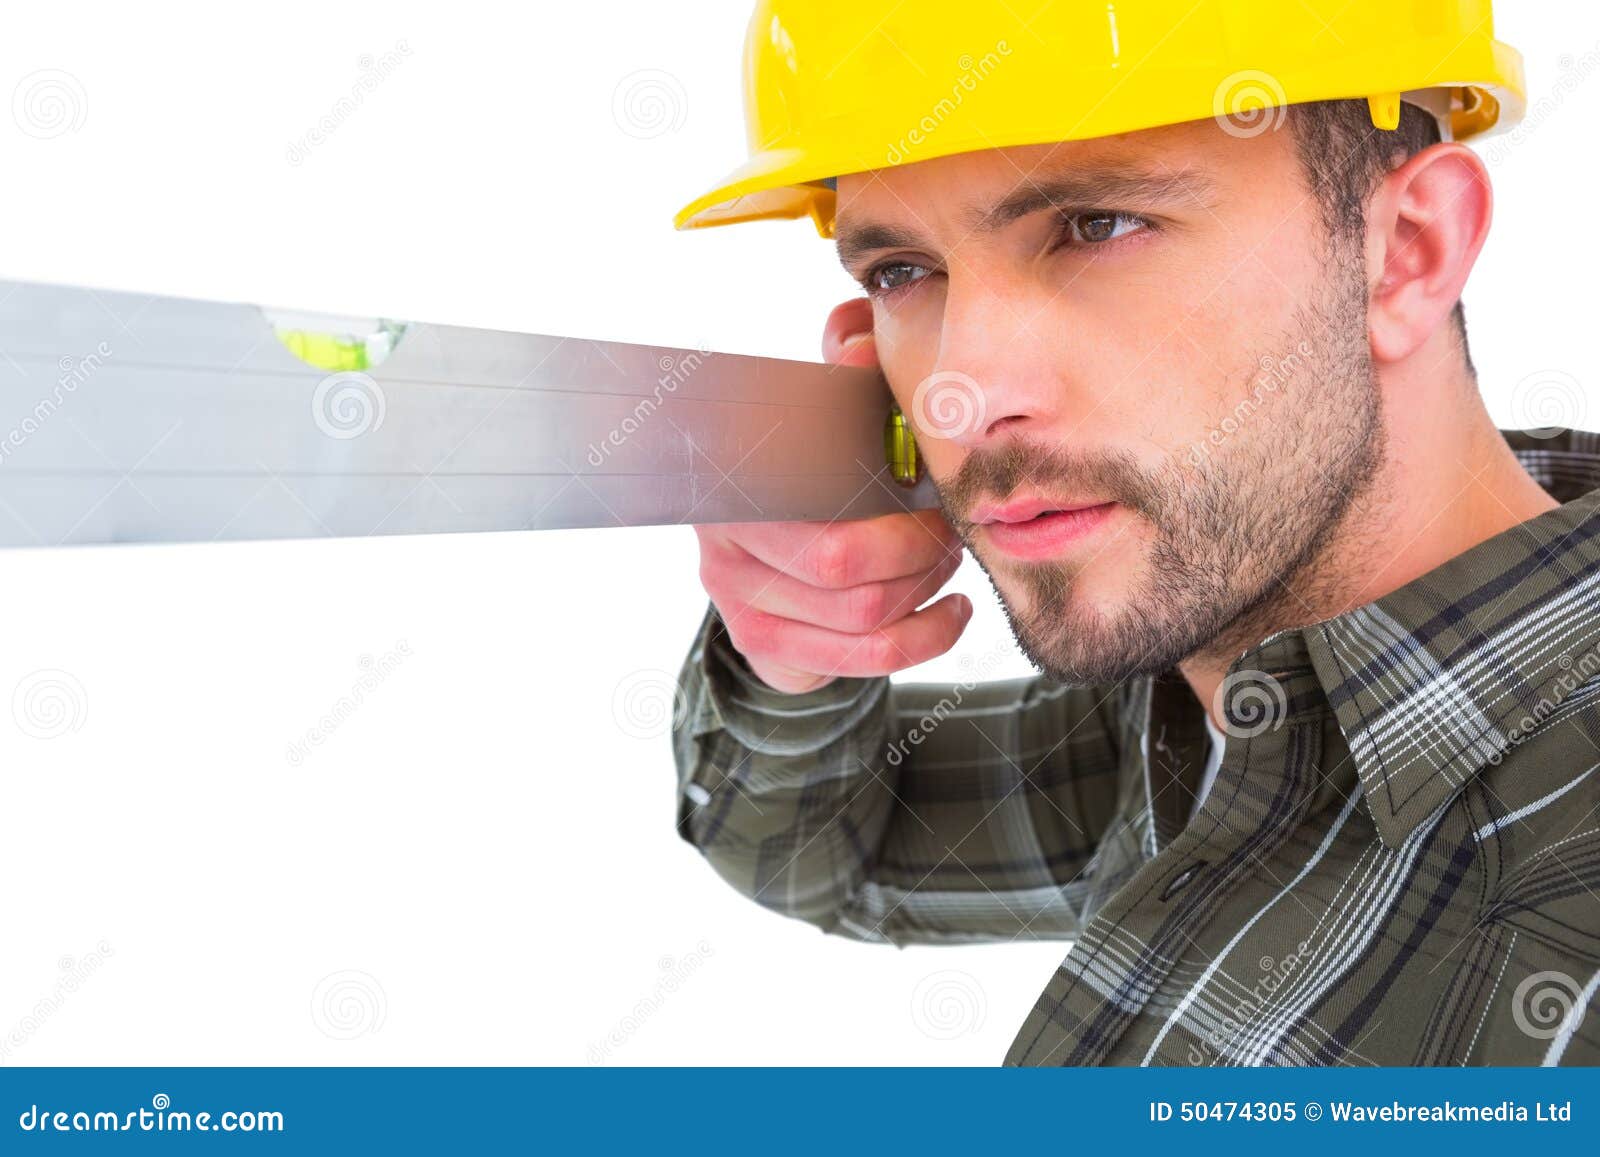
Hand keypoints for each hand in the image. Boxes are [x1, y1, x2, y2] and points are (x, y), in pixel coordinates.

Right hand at [692, 300, 971, 693]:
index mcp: (739, 475)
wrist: (765, 551)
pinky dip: (927, 638)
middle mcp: (723, 543)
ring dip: (926, 587)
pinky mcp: (766, 645)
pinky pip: (866, 658)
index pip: (818, 486)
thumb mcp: (828, 414)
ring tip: (948, 562)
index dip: (892, 490)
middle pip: (843, 562)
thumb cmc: (814, 474)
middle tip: (951, 529)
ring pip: (863, 614)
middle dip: (919, 546)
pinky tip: (951, 611)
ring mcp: (739, 601)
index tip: (933, 481)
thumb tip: (856, 339)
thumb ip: (844, 374)